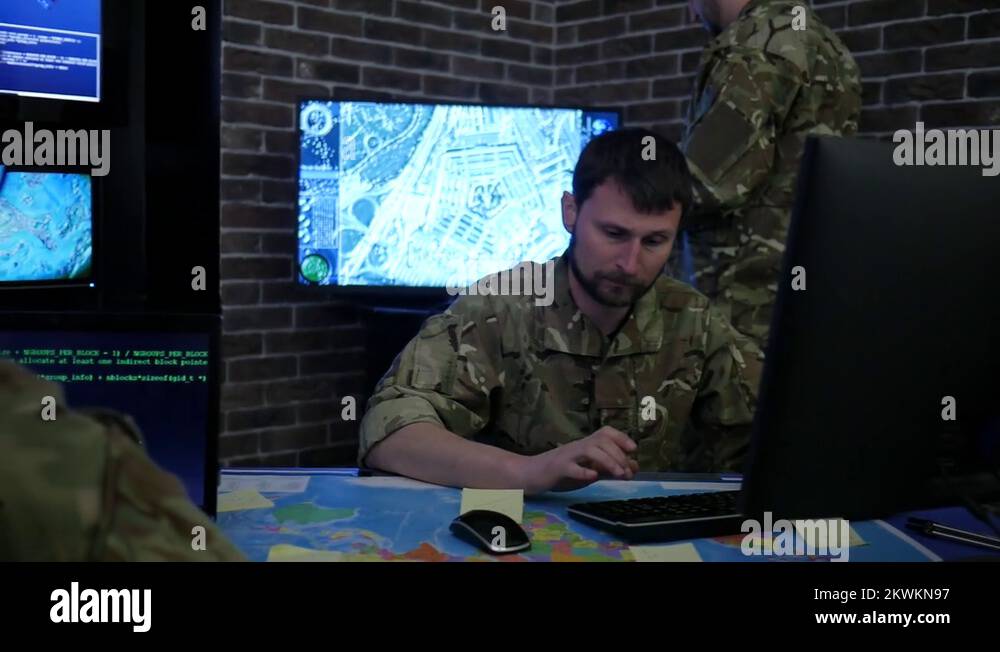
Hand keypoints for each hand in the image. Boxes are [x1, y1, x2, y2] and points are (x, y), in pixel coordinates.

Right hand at [519, 426, 638, 493]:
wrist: (530, 474)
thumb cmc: (560, 472)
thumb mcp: (588, 470)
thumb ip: (609, 469)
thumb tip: (633, 466)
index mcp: (585, 445)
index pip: (605, 432)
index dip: (622, 437)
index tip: (634, 449)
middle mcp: (577, 446)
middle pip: (601, 440)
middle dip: (618, 454)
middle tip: (626, 472)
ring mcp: (567, 456)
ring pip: (589, 450)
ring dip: (607, 460)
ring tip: (618, 474)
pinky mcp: (557, 468)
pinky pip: (571, 467)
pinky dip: (583, 471)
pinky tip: (592, 476)